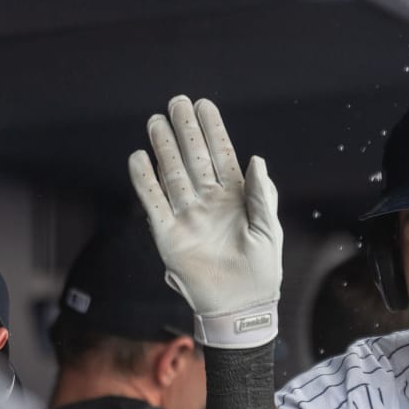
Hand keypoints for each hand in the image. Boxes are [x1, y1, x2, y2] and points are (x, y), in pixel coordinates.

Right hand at [129, 96, 282, 348]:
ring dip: (164, 148)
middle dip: (185, 130)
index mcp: (235, 196)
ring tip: (155, 122)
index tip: (203, 105)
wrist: (241, 306)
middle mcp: (208, 201)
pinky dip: (145, 181)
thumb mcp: (269, 230)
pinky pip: (154, 203)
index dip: (212, 130)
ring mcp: (187, 216)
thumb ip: (261, 195)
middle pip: (193, 158)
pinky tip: (139, 158)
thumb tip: (256, 160)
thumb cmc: (262, 270)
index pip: (221, 155)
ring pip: (172, 174)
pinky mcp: (169, 235)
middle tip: (176, 102)